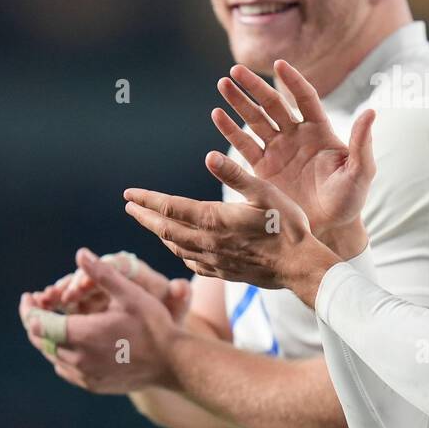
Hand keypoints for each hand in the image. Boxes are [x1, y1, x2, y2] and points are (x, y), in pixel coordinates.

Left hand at [21, 248, 182, 393]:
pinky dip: (59, 353)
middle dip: (33, 321)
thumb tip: (80, 253)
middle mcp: (78, 359)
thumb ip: (102, 274)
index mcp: (83, 334)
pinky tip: (68, 342)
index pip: (38, 323)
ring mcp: (84, 375)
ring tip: (50, 320)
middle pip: (41, 340)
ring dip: (46, 337)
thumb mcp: (130, 294)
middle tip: (35, 305)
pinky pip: (64, 369)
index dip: (29, 309)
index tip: (28, 296)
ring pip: (51, 355)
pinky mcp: (92, 385)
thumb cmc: (154, 325)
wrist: (173, 363)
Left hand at [124, 153, 340, 306]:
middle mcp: (207, 242)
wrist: (300, 266)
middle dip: (145, 216)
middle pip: (165, 229)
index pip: (169, 207)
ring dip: (159, 234)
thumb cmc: (287, 225)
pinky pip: (192, 264)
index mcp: (213, 219)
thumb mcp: (265, 192)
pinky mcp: (224, 272)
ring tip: (151, 224)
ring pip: (176, 247)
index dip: (146, 199)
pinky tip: (181, 250)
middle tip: (129, 207)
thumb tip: (209, 155)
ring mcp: (214, 260)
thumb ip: (235, 174)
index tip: (129, 193)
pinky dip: (179, 253)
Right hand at [212, 60, 373, 250]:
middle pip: (273, 104)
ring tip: (223, 84)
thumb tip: (371, 111)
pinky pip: (244, 145)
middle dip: (255, 87)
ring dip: (239, 102)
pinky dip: (230, 130)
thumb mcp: (361, 171)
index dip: (292, 81)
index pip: (305, 98)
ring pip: (255, 120)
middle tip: (236, 69)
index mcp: (320, 130)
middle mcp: (296, 135)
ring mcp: (278, 150)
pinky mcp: (262, 169)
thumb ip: (362, 142)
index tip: (279, 64)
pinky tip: (217, 114)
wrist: (329, 229)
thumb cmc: (350, 199)